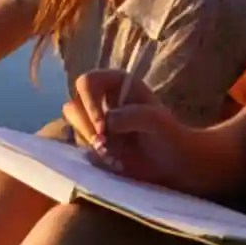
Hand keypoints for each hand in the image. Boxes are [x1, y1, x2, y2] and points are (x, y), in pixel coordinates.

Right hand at [62, 70, 188, 186]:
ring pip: (73, 125)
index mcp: (115, 83)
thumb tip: (107, 122)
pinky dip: (91, 154)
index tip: (103, 127)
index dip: (89, 103)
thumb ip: (134, 116)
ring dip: (88, 140)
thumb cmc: (169, 136)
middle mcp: (100, 98)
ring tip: (111, 154)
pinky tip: (112, 161)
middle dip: (87, 126)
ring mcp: (93, 119)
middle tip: (105, 145)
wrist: (172, 162)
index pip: (87, 82)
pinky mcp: (91, 139)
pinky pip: (77, 144)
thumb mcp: (158, 122)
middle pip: (74, 105)